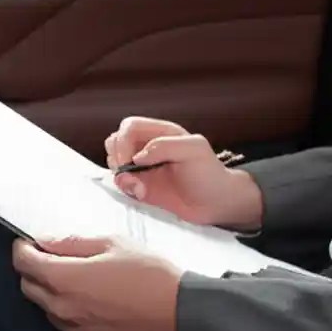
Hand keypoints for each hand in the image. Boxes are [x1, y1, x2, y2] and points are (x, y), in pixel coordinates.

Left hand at [12, 236, 182, 330]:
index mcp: (64, 279)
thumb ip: (72, 242)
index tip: (30, 242)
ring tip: (75, 277)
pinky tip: (90, 298)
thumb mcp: (113, 243)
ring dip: (50, 291)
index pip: (24, 263)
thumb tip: (46, 241)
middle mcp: (62, 308)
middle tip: (52, 256)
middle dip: (33, 269)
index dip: (23, 248)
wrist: (178, 312)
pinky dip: (67, 309)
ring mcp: (74, 330)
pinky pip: (66, 324)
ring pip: (46, 308)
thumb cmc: (149, 273)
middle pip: (28, 287)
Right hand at [104, 117, 262, 229]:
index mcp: (162, 133)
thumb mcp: (194, 150)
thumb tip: (138, 156)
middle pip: (115, 142)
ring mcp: (144, 168)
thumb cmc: (210, 173)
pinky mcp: (142, 186)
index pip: (129, 127)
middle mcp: (149, 148)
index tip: (131, 162)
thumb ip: (165, 146)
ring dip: (120, 175)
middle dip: (117, 158)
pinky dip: (124, 188)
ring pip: (115, 163)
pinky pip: (122, 183)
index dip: (123, 142)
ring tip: (138, 188)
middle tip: (131, 176)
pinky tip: (140, 195)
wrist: (216, 203)